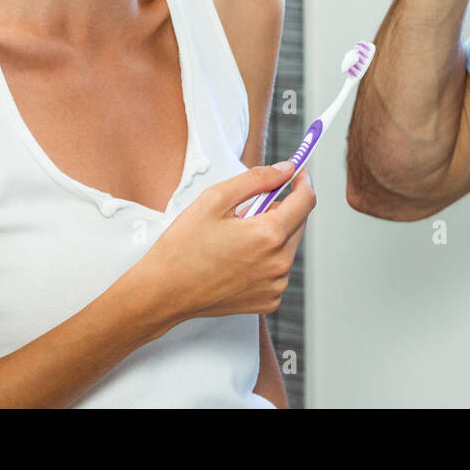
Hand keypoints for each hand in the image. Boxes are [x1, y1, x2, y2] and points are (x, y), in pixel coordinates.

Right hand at [135, 161, 314, 325]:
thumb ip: (256, 179)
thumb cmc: (183, 247)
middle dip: (280, 209)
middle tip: (247, 209)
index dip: (303, 181)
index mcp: (268, 235)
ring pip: (288, 246)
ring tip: (237, 238)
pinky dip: (266, 259)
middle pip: (298, 223)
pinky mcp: (269, 300)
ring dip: (272, 235)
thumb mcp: (214, 199)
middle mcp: (278, 263)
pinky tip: (238, 260)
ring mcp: (275, 285)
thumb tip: (285, 169)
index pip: (306, 200)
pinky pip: (278, 269)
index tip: (297, 173)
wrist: (164, 292)